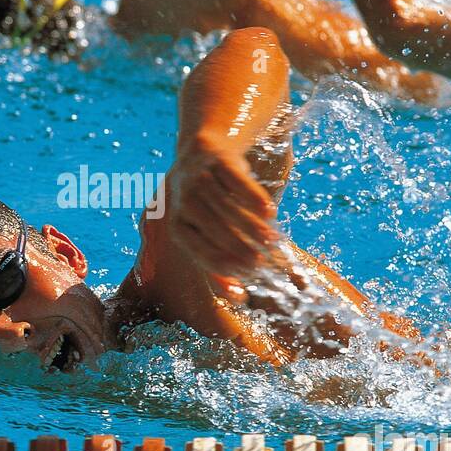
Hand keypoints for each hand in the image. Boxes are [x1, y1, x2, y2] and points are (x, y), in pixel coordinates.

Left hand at [166, 135, 278, 277]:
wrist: (200, 153)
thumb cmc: (205, 205)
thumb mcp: (203, 233)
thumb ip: (218, 265)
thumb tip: (239, 298)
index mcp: (177, 226)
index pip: (200, 251)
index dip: (225, 265)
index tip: (248, 274)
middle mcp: (183, 202)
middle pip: (216, 230)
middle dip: (241, 248)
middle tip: (264, 262)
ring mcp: (199, 179)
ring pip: (228, 207)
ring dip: (252, 227)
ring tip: (273, 241)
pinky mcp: (217, 161)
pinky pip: (237, 182)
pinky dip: (254, 198)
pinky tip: (270, 213)